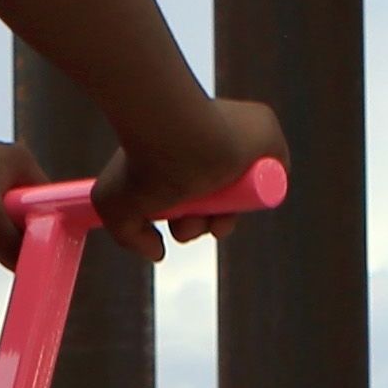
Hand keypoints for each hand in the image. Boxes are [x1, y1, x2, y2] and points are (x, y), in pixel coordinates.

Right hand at [92, 98, 287, 256]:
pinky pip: (273, 177)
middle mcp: (211, 145)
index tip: (181, 226)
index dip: (193, 219)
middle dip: (204, 223)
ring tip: (204, 210)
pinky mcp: (266, 135)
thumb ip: (129, 235)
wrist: (175, 135)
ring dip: (225, 217)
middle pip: (219, 200)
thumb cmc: (140, 162)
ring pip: (242, 195)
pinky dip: (260, 194)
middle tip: (190, 223)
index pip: (196, 193)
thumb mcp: (114, 204)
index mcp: (181, 153)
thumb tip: (158, 253)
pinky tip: (236, 193)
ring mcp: (239, 140)